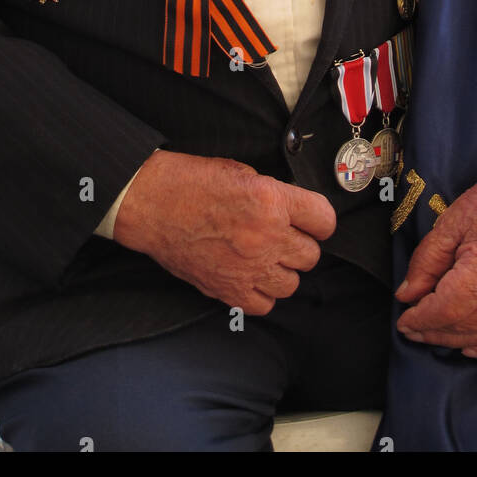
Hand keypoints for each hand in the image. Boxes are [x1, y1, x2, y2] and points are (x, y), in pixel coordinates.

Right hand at [113, 150, 336, 314]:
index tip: (311, 221)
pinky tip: (250, 276)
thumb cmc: (190, 182)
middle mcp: (266, 236)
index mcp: (272, 201)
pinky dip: (261, 293)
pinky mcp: (228, 290)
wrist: (151, 204)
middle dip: (299, 245)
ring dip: (282, 271)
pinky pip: (264, 305)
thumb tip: (293, 209)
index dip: (318, 220)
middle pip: (311, 255)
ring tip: (265, 257)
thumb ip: (274, 193)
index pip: (325, 220)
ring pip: (291, 283)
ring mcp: (248, 267)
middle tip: (283, 237)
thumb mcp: (242, 171)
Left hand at [394, 143, 476, 358]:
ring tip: (431, 334)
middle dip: (432, 332)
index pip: (447, 309)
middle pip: (465, 327)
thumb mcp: (449, 224)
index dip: (421, 320)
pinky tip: (470, 348)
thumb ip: (426, 262)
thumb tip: (407, 296)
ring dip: (454, 341)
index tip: (403, 321)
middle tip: (410, 329)